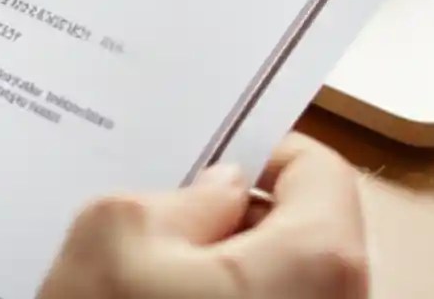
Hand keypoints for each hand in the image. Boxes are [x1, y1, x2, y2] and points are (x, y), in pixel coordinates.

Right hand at [38, 133, 367, 298]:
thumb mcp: (117, 229)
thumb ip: (179, 193)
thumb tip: (215, 194)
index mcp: (317, 261)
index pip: (316, 169)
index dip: (257, 151)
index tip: (210, 157)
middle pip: (302, 229)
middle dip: (231, 215)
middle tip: (163, 214)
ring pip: (274, 282)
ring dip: (214, 266)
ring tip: (148, 269)